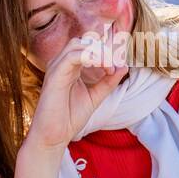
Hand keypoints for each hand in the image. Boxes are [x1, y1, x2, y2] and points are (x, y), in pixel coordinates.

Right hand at [26, 23, 126, 153]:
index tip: (117, 68)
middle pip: (84, 40)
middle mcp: (61, 63)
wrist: (54, 137)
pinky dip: (91, 57)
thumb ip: (108, 81)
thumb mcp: (95, 96)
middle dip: (104, 49)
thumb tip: (124, 65)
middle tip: (114, 66)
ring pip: (78, 44)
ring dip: (99, 52)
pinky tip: (103, 68)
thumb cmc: (69, 117)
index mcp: (70, 66)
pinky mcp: (54, 75)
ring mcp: (56, 67)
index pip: (88, 45)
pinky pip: (73, 56)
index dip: (106, 50)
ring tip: (110, 67)